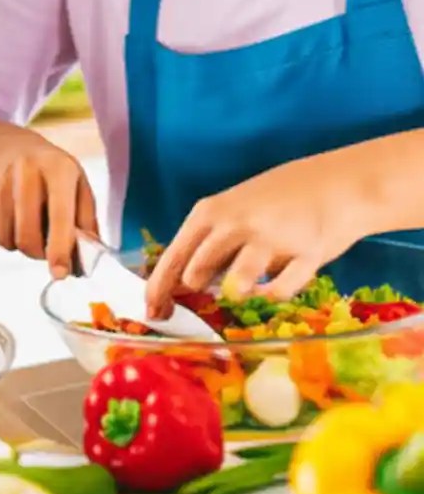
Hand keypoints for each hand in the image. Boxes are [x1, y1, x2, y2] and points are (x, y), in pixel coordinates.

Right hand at [0, 134, 97, 277]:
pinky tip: (19, 221)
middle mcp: (27, 173)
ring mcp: (2, 185)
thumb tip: (84, 262)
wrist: (13, 150)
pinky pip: (0, 237)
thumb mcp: (79, 187)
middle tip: (49, 251)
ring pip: (12, 240)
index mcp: (59, 169)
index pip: (58, 215)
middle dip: (40, 254)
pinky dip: (12, 239)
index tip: (61, 273)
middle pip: (28, 235)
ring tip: (35, 228)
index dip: (60, 248)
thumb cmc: (55, 174)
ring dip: (26, 247)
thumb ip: (86, 223)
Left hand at [144, 155, 366, 317]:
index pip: (173, 258)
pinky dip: (275, 294)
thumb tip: (179, 283)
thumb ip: (208, 242)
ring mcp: (270, 239)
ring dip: (238, 291)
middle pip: (195, 275)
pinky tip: (279, 280)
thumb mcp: (233, 210)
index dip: (158, 289)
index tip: (152, 311)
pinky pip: (279, 291)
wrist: (341, 182)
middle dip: (198, 290)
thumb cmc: (279, 199)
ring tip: (249, 281)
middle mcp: (234, 225)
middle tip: (211, 290)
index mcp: (210, 213)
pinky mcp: (305, 255)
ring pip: (236, 285)